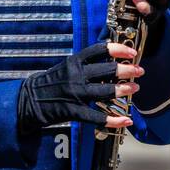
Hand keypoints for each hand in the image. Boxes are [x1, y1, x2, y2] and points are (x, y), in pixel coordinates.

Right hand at [17, 41, 141, 132]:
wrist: (29, 100)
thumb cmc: (51, 82)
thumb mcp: (66, 66)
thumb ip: (84, 63)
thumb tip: (108, 59)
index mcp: (74, 61)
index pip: (99, 50)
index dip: (118, 49)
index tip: (131, 51)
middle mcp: (76, 75)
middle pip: (107, 70)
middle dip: (127, 70)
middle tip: (139, 71)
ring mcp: (75, 93)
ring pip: (105, 91)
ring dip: (123, 90)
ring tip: (135, 88)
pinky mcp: (73, 110)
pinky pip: (96, 116)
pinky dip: (113, 120)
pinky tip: (125, 120)